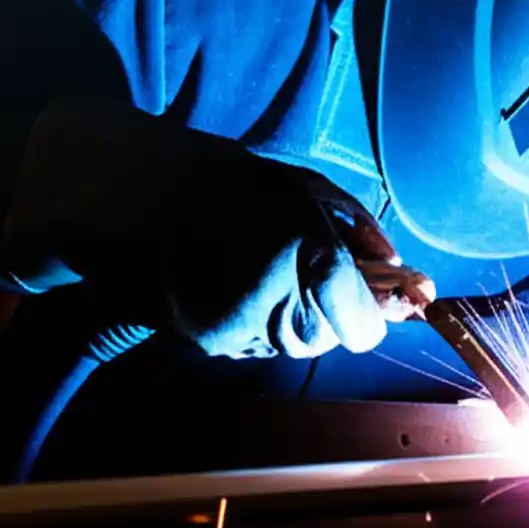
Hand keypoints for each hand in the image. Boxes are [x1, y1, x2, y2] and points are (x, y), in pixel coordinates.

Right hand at [1, 96, 434, 359]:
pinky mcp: (200, 341)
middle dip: (327, 317)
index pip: (362, 326)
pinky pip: (247, 345)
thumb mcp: (305, 188)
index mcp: (310, 254)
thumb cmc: (226, 181)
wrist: (130, 192)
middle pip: (324, 341)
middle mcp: (274, 298)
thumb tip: (398, 271)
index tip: (369, 308)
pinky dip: (249, 324)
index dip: (369, 319)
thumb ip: (359, 232)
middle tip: (306, 278)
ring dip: (286, 319)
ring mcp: (233, 326)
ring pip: (285, 346)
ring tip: (257, 271)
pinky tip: (229, 285)